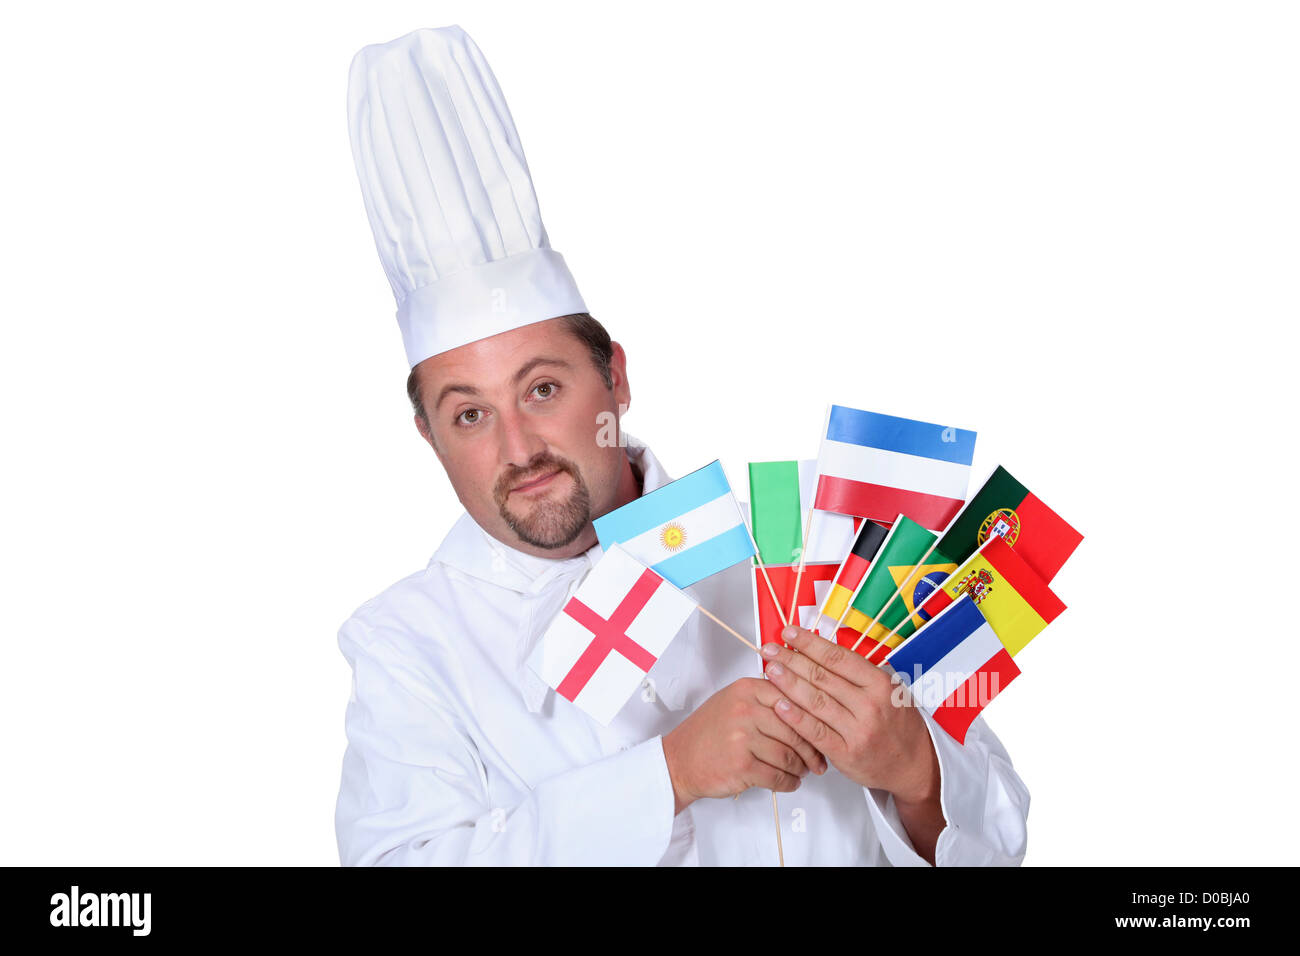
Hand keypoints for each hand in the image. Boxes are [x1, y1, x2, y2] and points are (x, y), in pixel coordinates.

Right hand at [662, 677, 828, 813]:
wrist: (679, 760)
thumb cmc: (708, 732)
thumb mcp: (733, 701)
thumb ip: (766, 698)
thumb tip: (807, 706)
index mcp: (747, 689)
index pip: (794, 699)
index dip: (813, 718)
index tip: (822, 730)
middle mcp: (745, 710)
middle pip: (795, 729)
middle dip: (812, 748)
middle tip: (819, 759)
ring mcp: (743, 738)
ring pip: (789, 755)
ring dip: (801, 768)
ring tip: (804, 771)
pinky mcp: (742, 766)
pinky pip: (778, 776)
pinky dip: (789, 782)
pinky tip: (790, 782)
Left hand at [761, 625, 939, 806]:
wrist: (914, 765)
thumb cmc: (898, 724)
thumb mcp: (891, 690)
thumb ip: (860, 673)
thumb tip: (823, 649)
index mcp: (880, 684)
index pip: (838, 657)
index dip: (809, 643)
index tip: (789, 633)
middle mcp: (870, 705)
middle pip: (822, 676)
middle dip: (791, 659)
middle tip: (770, 649)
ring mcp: (858, 730)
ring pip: (816, 701)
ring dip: (789, 683)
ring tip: (770, 670)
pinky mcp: (847, 753)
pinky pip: (815, 732)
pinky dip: (795, 717)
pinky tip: (778, 705)